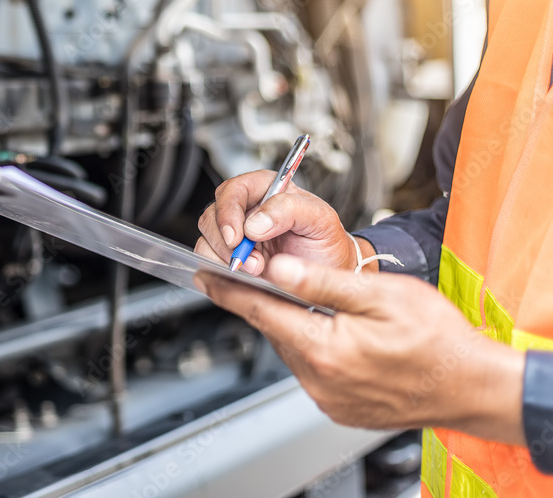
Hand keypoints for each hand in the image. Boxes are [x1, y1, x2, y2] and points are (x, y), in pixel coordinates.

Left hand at [192, 252, 525, 443]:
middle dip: (269, 304)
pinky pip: (313, 371)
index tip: (203, 276)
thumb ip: (323, 283)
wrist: (474, 386)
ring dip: (295, 327)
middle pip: (276, 331)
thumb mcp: (380, 296)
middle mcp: (320, 379)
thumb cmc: (438, 340)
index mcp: (325, 348)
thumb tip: (278, 270)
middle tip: (270, 278)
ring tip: (319, 307)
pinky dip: (315, 349)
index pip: (261, 313)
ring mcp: (329, 397)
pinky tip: (338, 337)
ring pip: (293, 350)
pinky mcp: (340, 407)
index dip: (229, 291)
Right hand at [197, 170, 363, 275]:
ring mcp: (236, 235)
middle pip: (212, 216)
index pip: (233, 191)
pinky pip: (209, 260)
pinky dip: (220, 270)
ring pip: (206, 239)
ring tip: (256, 269)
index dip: (229, 212)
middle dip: (227, 243)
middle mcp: (246, 210)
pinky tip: (246, 276)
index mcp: (266, 189)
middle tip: (251, 261)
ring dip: (225, 259)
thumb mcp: (321, 219)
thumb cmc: (327, 243)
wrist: (331, 274)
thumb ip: (289, 209)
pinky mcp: (231, 258)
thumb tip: (254, 223)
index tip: (239, 236)